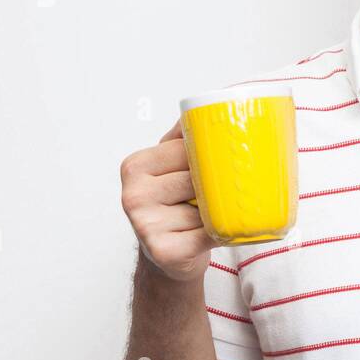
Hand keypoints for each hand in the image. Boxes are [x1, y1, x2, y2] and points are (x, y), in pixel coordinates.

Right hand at [120, 120, 216, 282]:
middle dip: (218, 184)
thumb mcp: (171, 167)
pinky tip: (220, 231)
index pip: (186, 150)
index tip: (227, 157)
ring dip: (219, 209)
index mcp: (134, 166)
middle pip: (196, 178)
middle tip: (227, 189)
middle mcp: (133, 194)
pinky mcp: (164, 250)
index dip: (211, 156)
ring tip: (214, 213)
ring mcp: (145, 225)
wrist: (167, 258)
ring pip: (206, 205)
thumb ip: (184, 136)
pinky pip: (209, 233)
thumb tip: (212, 101)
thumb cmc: (174, 206)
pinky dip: (222, 232)